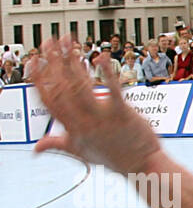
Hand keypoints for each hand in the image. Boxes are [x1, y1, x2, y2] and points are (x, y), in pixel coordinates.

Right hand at [30, 39, 158, 174]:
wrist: (141, 166)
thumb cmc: (112, 157)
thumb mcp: (80, 152)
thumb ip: (56, 144)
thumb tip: (35, 148)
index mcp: (72, 129)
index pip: (48, 100)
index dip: (38, 79)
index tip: (35, 60)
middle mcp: (84, 122)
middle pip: (62, 88)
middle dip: (53, 62)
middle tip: (49, 42)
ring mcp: (103, 118)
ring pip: (81, 85)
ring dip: (72, 61)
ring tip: (66, 41)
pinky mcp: (123, 113)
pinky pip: (113, 90)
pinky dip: (106, 72)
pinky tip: (100, 56)